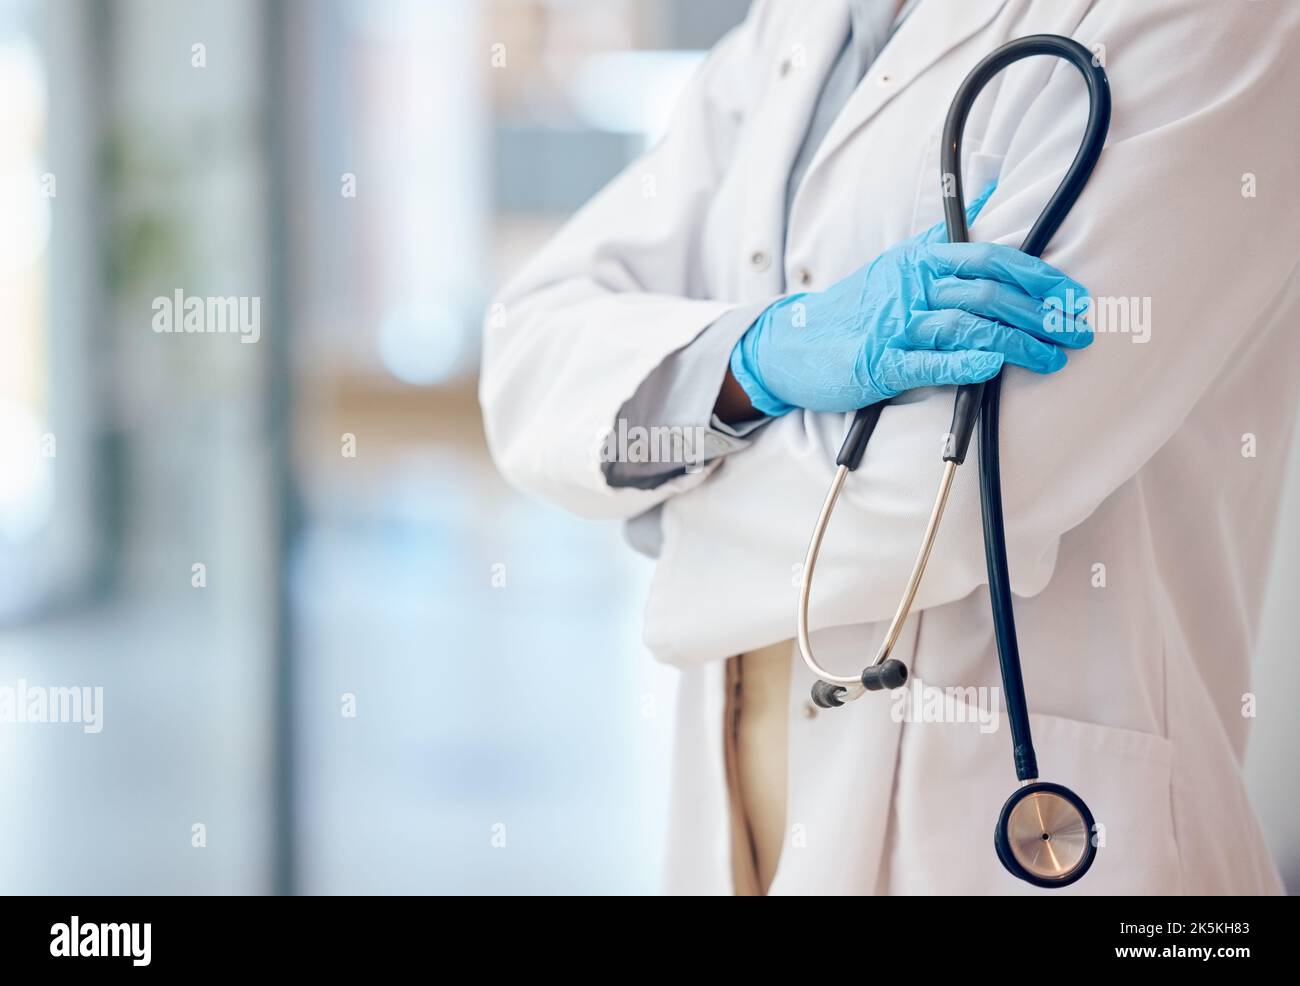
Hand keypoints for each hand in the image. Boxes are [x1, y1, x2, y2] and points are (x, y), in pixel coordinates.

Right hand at [727, 184, 1091, 416]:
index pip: (989, 258)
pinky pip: (926, 362)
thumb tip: (993, 189)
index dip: (1037, 275)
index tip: (1071, 294)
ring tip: (1052, 358)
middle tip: (1076, 332)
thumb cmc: (856, 308)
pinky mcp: (877, 364)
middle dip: (1040, 313)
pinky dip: (961, 363)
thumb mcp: (899, 261)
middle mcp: (910, 287)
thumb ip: (945, 235)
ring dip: (1016, 343)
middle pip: (987, 292)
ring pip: (965, 326)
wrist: (792, 344)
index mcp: (919, 260)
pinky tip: (991, 368)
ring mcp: (893, 325)